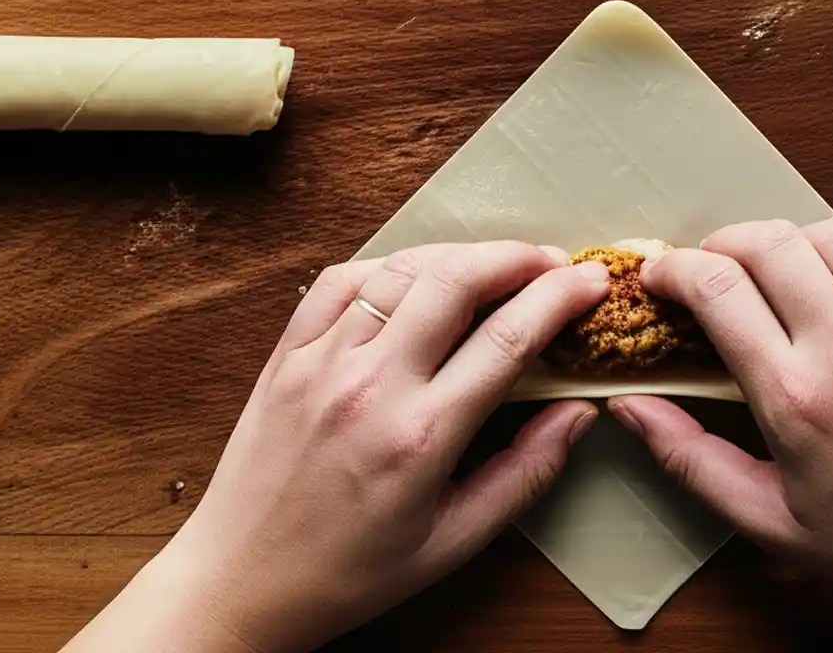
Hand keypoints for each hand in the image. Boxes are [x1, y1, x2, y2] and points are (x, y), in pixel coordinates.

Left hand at [60, 241, 611, 652]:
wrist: (241, 578)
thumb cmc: (347, 572)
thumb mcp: (452, 542)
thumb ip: (524, 474)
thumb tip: (577, 415)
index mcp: (420, 436)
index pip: (507, 337)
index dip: (560, 297)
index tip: (591, 281)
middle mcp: (369, 384)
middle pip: (455, 279)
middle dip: (516, 257)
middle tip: (552, 262)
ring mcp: (321, 362)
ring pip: (399, 269)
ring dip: (458, 254)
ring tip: (495, 264)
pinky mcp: (287, 356)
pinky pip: (339, 281)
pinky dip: (387, 264)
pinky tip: (415, 275)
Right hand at [610, 216, 832, 651]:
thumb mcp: (764, 518)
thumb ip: (688, 459)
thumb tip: (628, 408)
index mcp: (794, 398)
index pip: (718, 289)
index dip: (674, 269)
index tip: (658, 277)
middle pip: (769, 243)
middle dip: (721, 242)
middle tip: (709, 267)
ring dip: (794, 242)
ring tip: (781, 272)